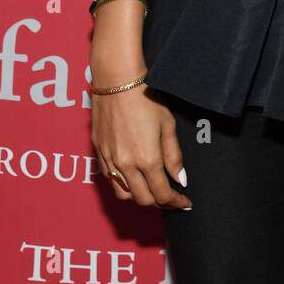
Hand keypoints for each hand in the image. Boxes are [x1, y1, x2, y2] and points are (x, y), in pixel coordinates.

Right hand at [91, 83, 192, 210]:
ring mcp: (110, 160)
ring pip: (124, 194)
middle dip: (160, 202)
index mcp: (147, 159)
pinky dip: (124, 184)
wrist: (116, 81)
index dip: (175, 202)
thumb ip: (173, 156)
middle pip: (143, 200)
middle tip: (170, 197)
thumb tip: (180, 179)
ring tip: (151, 190)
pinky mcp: (98, 152)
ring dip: (139, 197)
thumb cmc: (146, 98)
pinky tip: (133, 177)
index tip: (184, 202)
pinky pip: (110, 179)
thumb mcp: (167, 125)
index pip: (162, 194)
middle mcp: (126, 165)